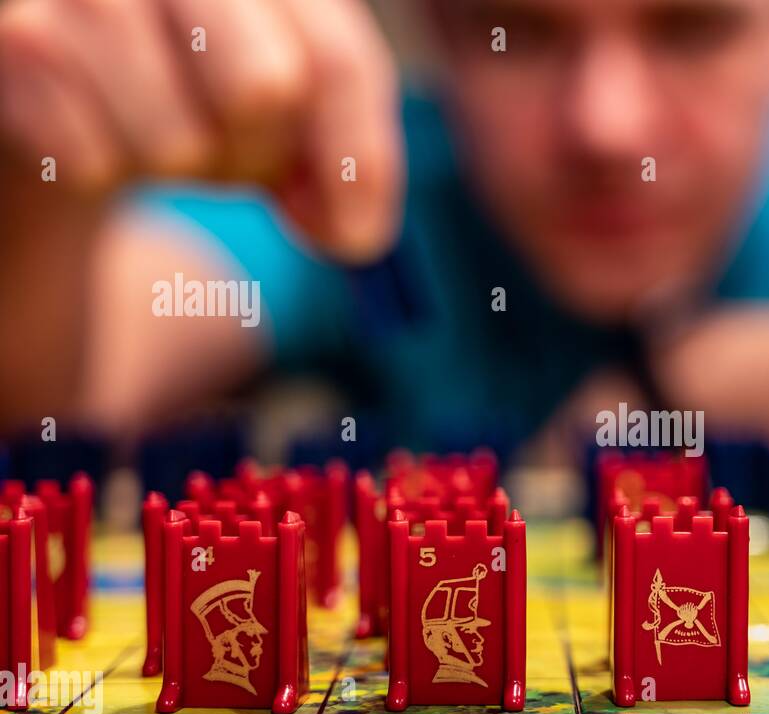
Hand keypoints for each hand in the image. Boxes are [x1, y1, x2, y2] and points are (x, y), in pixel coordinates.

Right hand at [0, 0, 403, 260]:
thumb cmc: (192, 77)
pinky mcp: (17, 42)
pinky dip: (101, 169)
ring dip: (176, 165)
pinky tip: (95, 125)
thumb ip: (336, 152)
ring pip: (176, 142)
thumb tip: (355, 234)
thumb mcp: (283, 99)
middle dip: (257, 153)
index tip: (358, 240)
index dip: (357, 162)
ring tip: (158, 125)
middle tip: (237, 156)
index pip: (338, 63)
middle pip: (263, 92)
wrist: (64, 68)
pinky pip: (93, 163)